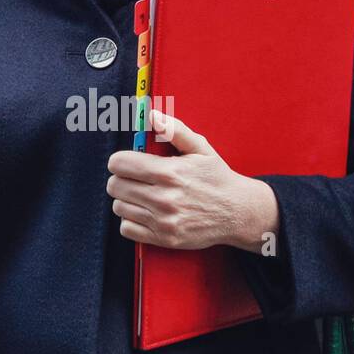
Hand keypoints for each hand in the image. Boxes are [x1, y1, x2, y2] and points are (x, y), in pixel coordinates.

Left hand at [106, 109, 279, 252]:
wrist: (238, 212)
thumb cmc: (217, 178)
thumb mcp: (201, 148)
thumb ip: (175, 130)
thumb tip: (152, 116)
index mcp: (169, 172)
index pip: (119, 164)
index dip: (120, 161)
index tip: (127, 162)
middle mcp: (164, 197)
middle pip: (115, 186)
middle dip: (121, 179)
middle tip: (134, 179)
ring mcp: (163, 220)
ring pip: (119, 207)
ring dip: (126, 200)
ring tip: (142, 195)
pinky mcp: (164, 238)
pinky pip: (127, 229)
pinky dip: (131, 220)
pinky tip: (145, 213)